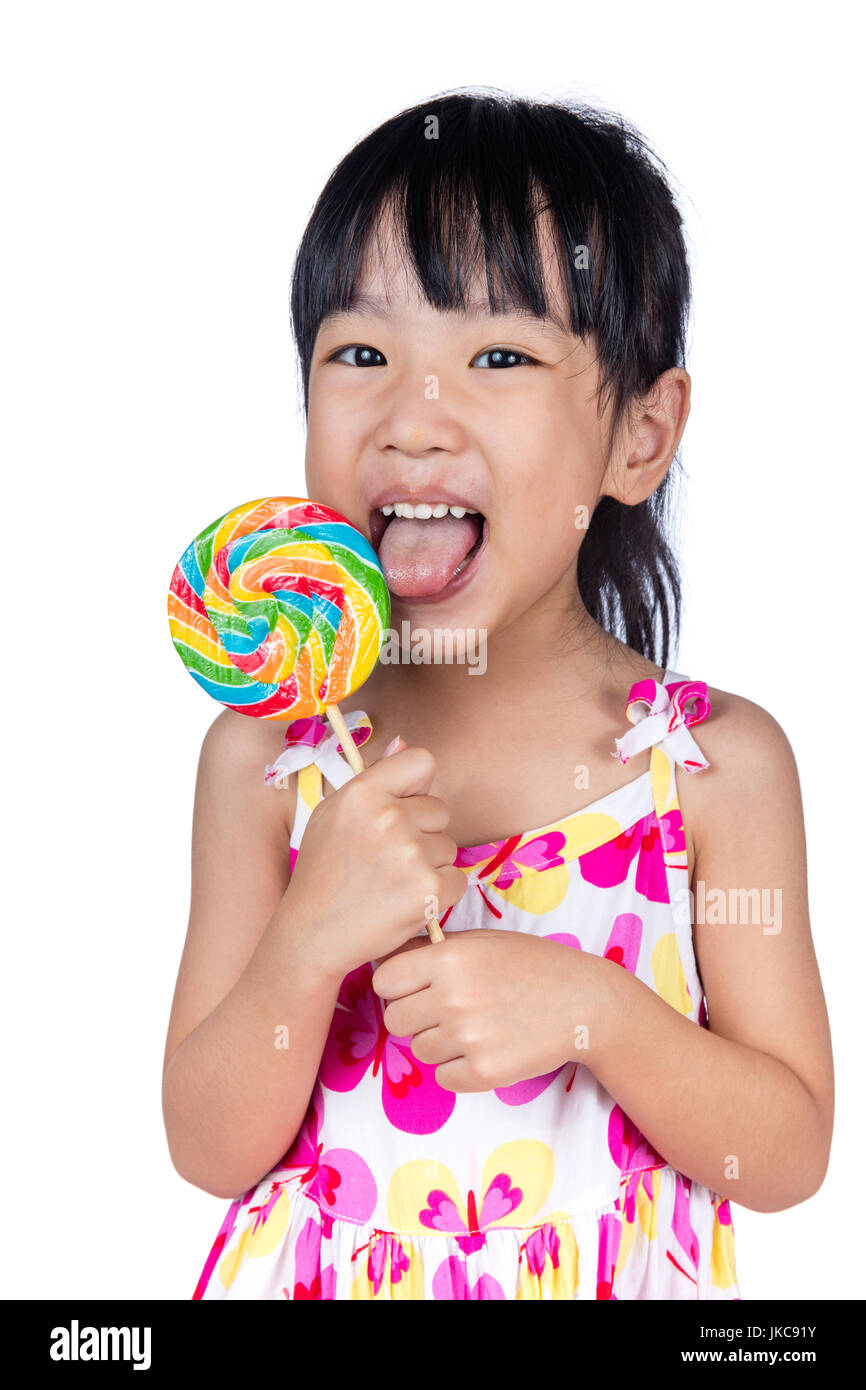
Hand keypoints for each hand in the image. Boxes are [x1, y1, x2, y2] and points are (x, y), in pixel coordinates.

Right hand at [285, 738, 466, 981]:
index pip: (422, 761)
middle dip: (423, 831)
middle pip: (439, 808)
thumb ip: (374, 778)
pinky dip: (440, 894)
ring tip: (392, 882)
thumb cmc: (323, 872)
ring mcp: (410, 854)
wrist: (313, 934)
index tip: (403, 806)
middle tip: (387, 858)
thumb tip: (404, 742)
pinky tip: (407, 902)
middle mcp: (388, 818)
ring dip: (430, 865)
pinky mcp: (429, 890)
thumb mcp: (333, 814)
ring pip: (448, 846)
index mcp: (363, 793)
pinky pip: (457, 879)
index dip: (417, 785)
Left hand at [370, 928, 608, 1092]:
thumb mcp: (482, 942)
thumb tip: (387, 956)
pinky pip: (444, 1078)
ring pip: (419, 1050)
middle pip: (395, 1020)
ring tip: (475, 1027)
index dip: (397, 985)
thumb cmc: (532, 965)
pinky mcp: (484, 1071)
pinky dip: (460, 1069)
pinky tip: (486, 1048)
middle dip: (414, 1017)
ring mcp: (468, 1037)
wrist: (585, 1003)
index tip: (414, 987)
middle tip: (445, 1011)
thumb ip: (434, 949)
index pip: (384, 981)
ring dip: (440, 1043)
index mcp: (449, 958)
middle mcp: (453, 997)